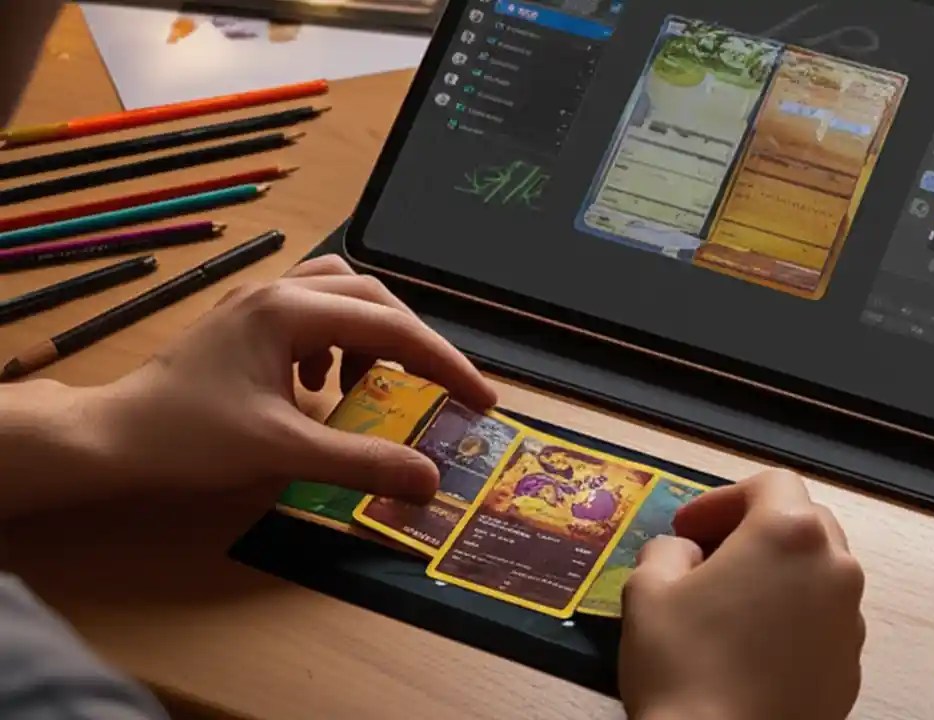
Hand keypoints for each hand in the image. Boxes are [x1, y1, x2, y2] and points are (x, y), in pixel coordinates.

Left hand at [81, 254, 496, 501]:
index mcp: (291, 312)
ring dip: (373, 334)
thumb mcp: (283, 453)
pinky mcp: (244, 324)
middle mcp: (277, 293)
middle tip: (441, 387)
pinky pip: (311, 312)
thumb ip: (362, 461)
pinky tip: (322, 384)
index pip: (392, 329)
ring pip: (341, 295)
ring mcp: (257, 304)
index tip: (480, 398)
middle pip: (373, 297)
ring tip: (376, 383)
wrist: (108, 439)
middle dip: (414, 342)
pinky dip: (337, 342)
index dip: (444, 364)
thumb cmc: (188, 440)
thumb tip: (429, 479)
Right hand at [619, 471, 865, 719]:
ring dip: (777, 573)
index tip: (687, 530)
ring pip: (818, 573)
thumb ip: (666, 550)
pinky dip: (792, 617)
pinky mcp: (852, 667)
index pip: (769, 483)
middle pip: (802, 522)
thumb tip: (685, 553)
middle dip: (755, 529)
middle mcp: (835, 567)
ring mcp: (851, 620)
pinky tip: (753, 647)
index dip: (722, 499)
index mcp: (789, 534)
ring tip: (730, 603)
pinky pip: (823, 621)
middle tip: (709, 555)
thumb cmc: (683, 665)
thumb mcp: (647, 590)